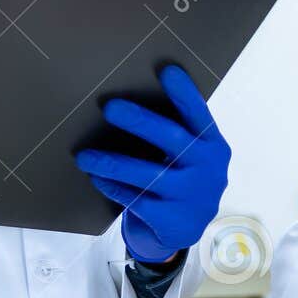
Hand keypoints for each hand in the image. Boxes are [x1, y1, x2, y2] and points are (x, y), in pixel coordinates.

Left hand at [75, 65, 230, 264]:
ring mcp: (189, 195)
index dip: (185, 93)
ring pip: (145, 174)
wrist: (190, 228)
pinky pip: (134, 198)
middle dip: (140, 121)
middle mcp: (206, 169)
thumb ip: (180, 133)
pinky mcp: (169, 218)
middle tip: (110, 107)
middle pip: (171, 139)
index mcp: (213, 145)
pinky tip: (96, 177)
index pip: (199, 114)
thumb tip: (133, 103)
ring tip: (84, 156)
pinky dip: (112, 186)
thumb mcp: (193, 154)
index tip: (167, 70)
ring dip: (111, 163)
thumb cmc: (185, 176)